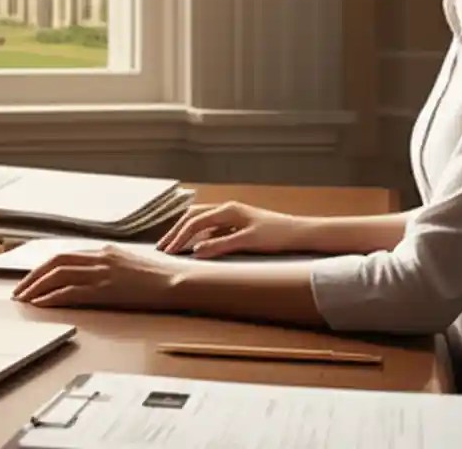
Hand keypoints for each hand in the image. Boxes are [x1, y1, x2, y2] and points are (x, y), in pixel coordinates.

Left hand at [11, 244, 181, 310]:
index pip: (66, 255)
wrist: (176, 282)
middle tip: (19, 290)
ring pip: (59, 275)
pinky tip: (41, 304)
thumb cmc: (158, 278)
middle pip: (56, 262)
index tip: (32, 279)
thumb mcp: (130, 264)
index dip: (44, 267)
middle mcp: (100, 258)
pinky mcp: (106, 289)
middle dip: (33, 276)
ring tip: (24, 298)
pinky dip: (52, 297)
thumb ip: (109, 267)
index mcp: (105, 251)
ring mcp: (102, 272)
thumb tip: (91, 276)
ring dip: (37, 287)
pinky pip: (71, 291)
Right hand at [156, 201, 310, 257]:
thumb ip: (220, 246)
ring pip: (201, 222)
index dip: (179, 237)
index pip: (195, 222)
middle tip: (162, 247)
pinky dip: (198, 237)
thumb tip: (195, 252)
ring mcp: (232, 217)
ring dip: (186, 233)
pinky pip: (211, 229)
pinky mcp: (237, 225)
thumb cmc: (277, 236)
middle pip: (193, 218)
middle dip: (176, 232)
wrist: (299, 233)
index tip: (168, 252)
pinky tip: (195, 248)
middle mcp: (227, 210)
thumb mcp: (247, 242)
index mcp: (228, 210)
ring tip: (173, 246)